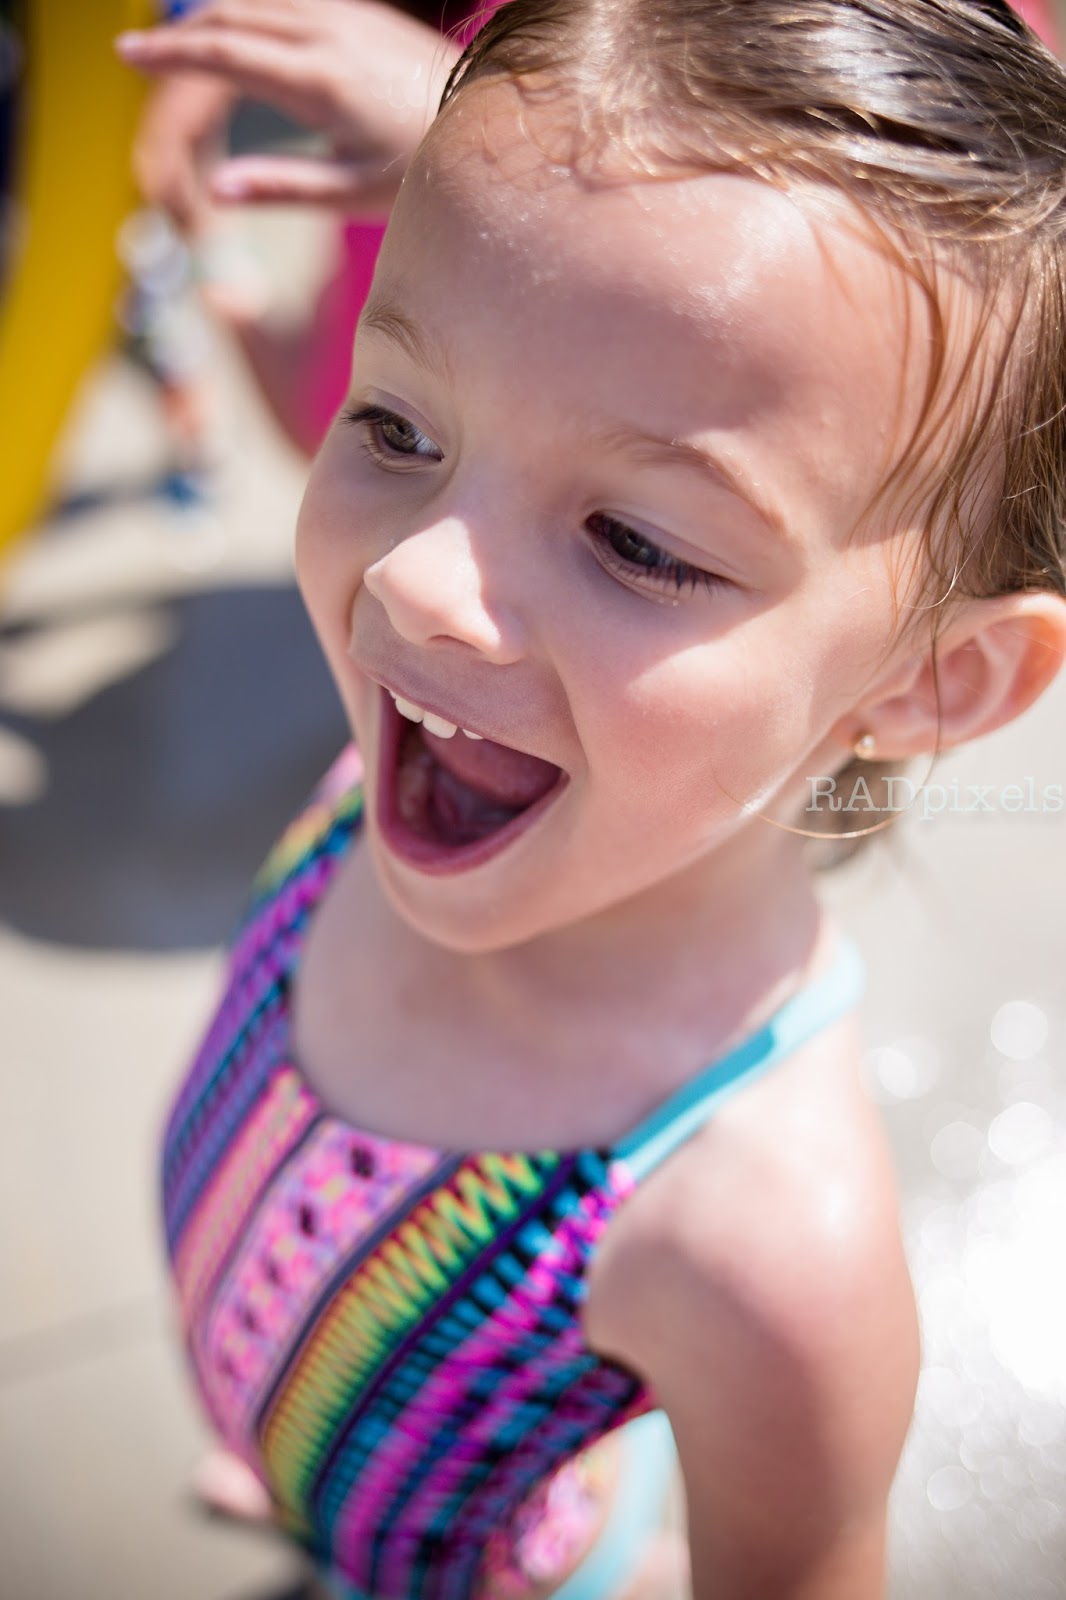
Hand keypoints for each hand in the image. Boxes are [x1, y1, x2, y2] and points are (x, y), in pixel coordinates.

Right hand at [117, 0, 461, 216]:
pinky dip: (250, 11)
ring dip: (212, 17)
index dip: (169, 54)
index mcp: (318, 82)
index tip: (129, 56)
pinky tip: (236, 29)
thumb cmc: (426, 170)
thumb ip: (282, 188)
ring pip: (257, 1)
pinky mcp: (363, 13)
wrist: (493, 127)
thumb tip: (215, 192)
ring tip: (178, 43)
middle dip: (179, 34)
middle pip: (230, 17)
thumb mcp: (353, 193)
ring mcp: (348, 16)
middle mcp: (329, 35)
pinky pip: (288, 0)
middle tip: (139, 53)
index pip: (222, 54)